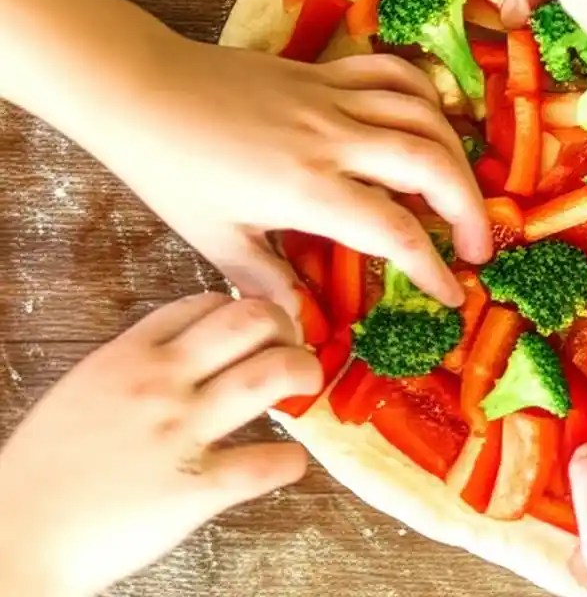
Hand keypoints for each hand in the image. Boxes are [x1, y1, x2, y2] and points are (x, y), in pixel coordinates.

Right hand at [0, 294, 319, 595]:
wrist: (17, 536)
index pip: (202, 304)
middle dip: (285, 326)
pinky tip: (289, 463)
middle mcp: (159, 384)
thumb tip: (180, 358)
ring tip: (306, 386)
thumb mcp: (82, 393)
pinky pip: (268, 462)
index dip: (239, 308)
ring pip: (270, 374)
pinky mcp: (198, 488)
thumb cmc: (43, 472)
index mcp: (126, 357)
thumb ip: (132, 370)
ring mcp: (181, 433)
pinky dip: (291, 462)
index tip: (254, 327)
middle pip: (249, 321)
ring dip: (303, 373)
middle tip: (293, 348)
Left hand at [87, 39, 490, 309]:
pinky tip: (432, 123)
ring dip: (457, 156)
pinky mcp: (324, 73)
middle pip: (432, 166)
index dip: (432, 268)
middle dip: (468, 210)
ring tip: (461, 193)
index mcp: (307, 189)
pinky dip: (425, 95)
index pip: (395, 232)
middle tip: (474, 248)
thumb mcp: (216, 239)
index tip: (452, 296)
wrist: (138, 89)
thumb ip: (267, 283)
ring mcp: (333, 99)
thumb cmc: (172, 169)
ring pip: (424, 117)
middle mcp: (333, 140)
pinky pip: (393, 74)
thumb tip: (303, 326)